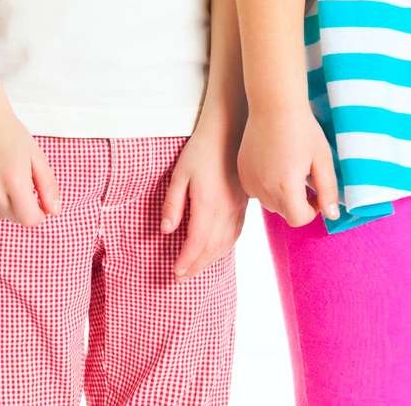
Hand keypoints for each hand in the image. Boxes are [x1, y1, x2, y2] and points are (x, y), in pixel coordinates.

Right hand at [0, 99, 60, 225]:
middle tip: (20, 183)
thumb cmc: (11, 134)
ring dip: (5, 206)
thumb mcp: (37, 157)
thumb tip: (54, 212)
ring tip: (3, 180)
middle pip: (14, 219)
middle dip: (22, 207)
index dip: (38, 215)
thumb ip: (48, 187)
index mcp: (15, 180)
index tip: (38, 205)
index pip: (29, 220)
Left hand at [161, 124, 247, 278]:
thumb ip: (173, 204)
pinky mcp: (243, 204)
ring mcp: (238, 208)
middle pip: (212, 248)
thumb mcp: (179, 174)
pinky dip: (225, 248)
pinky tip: (217, 251)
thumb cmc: (200, 150)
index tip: (175, 272)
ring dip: (210, 260)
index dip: (186, 261)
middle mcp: (226, 211)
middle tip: (181, 278)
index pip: (196, 242)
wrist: (229, 132)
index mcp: (208, 204)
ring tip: (195, 269)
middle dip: (196, 266)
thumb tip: (166, 231)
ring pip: (225, 244)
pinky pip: (235, 234)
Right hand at [238, 103, 339, 227]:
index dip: (312, 210)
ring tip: (289, 169)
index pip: (299, 219)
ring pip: (269, 203)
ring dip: (281, 195)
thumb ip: (328, 190)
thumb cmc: (302, 129)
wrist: (274, 104)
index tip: (316, 192)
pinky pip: (256, 190)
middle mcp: (264, 187)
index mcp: (286, 187)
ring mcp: (249, 179)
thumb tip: (332, 215)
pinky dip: (266, 185)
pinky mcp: (242, 170)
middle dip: (298, 203)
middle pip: (284, 213)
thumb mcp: (323, 159)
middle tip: (305, 177)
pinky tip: (274, 165)